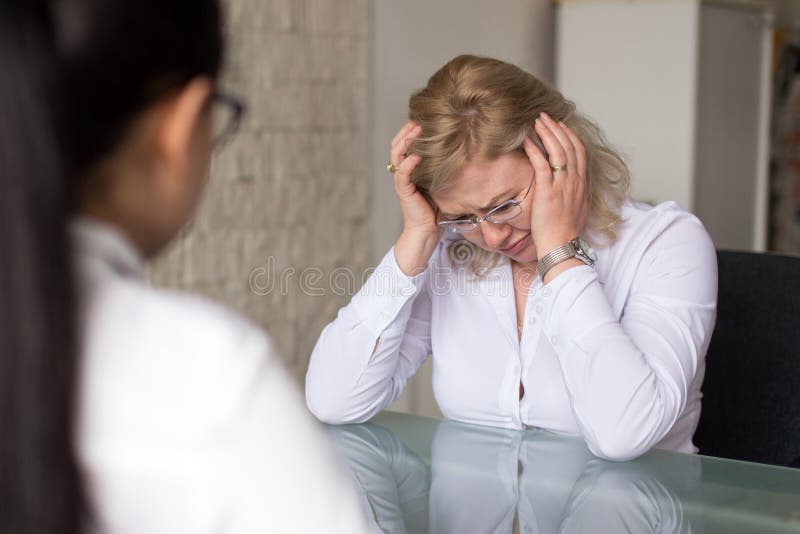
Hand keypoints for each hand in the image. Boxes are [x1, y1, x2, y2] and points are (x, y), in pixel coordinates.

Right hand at [389, 121, 442, 275]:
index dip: (411, 129)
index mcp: (410, 168)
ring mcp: (402, 181)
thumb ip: (446, 166)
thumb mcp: (444, 181)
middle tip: (419, 117)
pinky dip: (409, 162)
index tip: (425, 116)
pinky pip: (403, 172)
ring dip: (406, 140)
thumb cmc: (439, 208)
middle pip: (398, 144)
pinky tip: (419, 153)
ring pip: (397, 154)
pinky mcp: (403, 190)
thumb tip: (468, 147)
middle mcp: (403, 172)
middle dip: (407, 129)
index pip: (406, 143)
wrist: (428, 231)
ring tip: (417, 128)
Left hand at [523, 112, 588, 256]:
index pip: (579, 152)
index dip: (569, 136)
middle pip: (569, 146)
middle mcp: (574, 181)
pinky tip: (527, 141)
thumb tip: (565, 187)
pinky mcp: (548, 192)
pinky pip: (542, 165)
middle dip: (556, 128)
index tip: (560, 125)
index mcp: (582, 184)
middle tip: (545, 117)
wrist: (562, 247)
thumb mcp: (573, 208)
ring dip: (546, 133)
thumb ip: (571, 193)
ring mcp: (562, 186)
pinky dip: (535, 150)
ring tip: (537, 122)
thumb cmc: (564, 232)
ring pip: (558, 151)